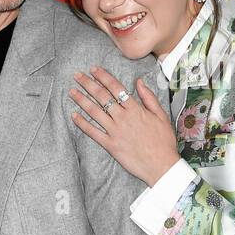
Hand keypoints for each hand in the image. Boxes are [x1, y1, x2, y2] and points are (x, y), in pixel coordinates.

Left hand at [69, 67, 178, 185]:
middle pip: (102, 97)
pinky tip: (73, 116)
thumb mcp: (161, 115)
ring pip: (94, 112)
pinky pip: (92, 132)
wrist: (161, 164)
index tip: (93, 70)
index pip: (116, 88)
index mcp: (135, 109)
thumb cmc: (163, 141)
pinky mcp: (110, 145)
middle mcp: (123, 117)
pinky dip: (82, 123)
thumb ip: (148, 97)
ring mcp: (115, 131)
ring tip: (71, 92)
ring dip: (81, 100)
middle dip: (88, 84)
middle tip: (77, 76)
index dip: (103, 77)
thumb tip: (139, 81)